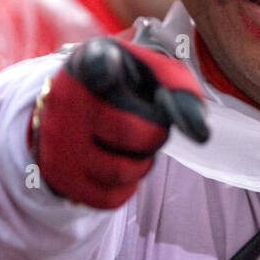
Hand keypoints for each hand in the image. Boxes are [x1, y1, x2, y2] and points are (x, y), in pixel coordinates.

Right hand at [29, 36, 208, 208]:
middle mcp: (68, 99)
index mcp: (93, 61)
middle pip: (136, 132)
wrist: (72, 111)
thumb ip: (181, 88)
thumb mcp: (151, 73)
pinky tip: (116, 164)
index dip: (103, 66)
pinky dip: (125, 186)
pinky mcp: (59, 176)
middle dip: (155, 134)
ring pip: (123, 170)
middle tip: (146, 125)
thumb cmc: (125, 88)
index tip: (108, 68)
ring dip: (141, 163)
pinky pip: (111, 197)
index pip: (96, 63)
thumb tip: (200, 134)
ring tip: (130, 146)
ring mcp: (59, 141)